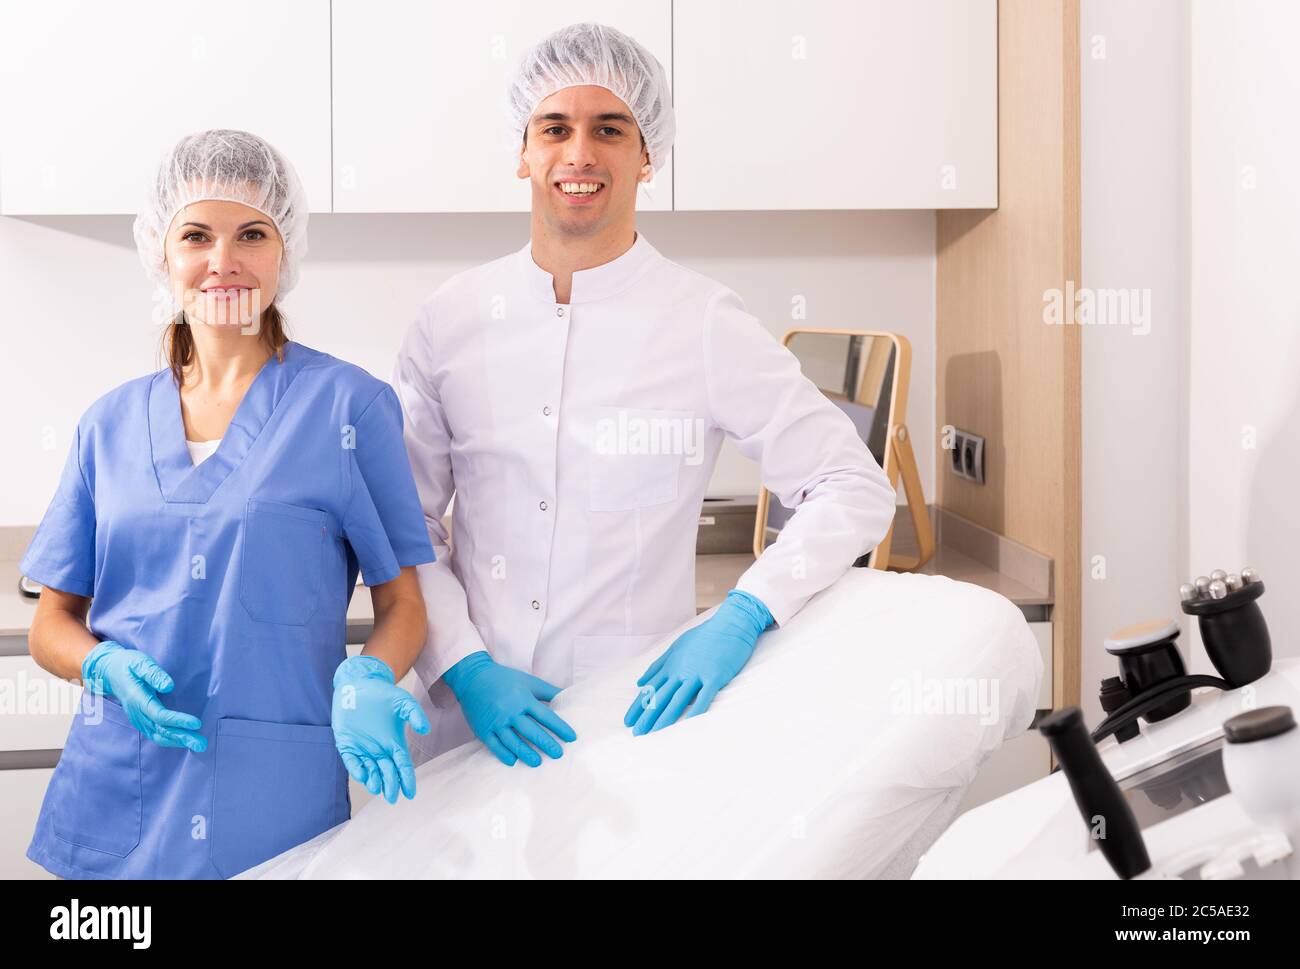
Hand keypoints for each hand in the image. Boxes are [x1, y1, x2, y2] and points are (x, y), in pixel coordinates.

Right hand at [81, 641, 206, 751]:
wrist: (110, 672)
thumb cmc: (129, 665)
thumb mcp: (140, 663)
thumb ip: (154, 674)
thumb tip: (169, 686)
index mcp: (138, 699)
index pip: (160, 715)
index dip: (178, 721)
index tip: (197, 723)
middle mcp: (137, 713)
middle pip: (162, 730)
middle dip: (183, 738)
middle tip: (202, 744)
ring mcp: (138, 719)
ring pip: (159, 736)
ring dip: (179, 742)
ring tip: (198, 746)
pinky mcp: (141, 721)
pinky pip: (155, 734)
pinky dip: (170, 740)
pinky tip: (184, 741)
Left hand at [332, 655, 429, 803]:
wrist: (360, 684)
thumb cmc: (383, 693)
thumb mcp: (403, 702)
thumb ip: (415, 714)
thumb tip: (425, 729)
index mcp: (394, 743)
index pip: (403, 766)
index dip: (407, 780)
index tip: (410, 793)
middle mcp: (379, 750)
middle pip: (387, 773)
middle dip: (391, 785)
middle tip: (392, 796)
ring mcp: (363, 749)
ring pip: (370, 771)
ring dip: (374, 781)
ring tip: (377, 787)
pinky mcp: (347, 745)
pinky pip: (352, 761)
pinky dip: (356, 769)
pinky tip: (362, 775)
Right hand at [443, 651, 576, 766]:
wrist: (473, 677)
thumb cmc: (505, 679)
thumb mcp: (529, 681)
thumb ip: (549, 691)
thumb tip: (569, 695)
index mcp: (523, 699)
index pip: (546, 716)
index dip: (560, 727)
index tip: (572, 737)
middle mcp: (510, 711)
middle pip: (531, 731)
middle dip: (546, 744)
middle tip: (558, 754)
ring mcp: (496, 722)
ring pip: (513, 742)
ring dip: (526, 753)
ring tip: (538, 762)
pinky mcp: (483, 729)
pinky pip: (494, 746)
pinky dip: (504, 755)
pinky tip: (513, 761)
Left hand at [624, 590, 773, 735]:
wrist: (731, 624)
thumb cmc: (705, 636)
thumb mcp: (676, 647)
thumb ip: (658, 666)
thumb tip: (640, 682)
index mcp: (671, 665)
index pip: (651, 690)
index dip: (638, 706)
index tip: (628, 721)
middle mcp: (680, 671)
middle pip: (661, 697)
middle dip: (647, 716)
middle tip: (636, 733)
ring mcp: (697, 674)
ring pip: (678, 699)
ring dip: (665, 717)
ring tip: (655, 733)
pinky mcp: (715, 676)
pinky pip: (705, 696)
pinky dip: (697, 710)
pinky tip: (690, 723)